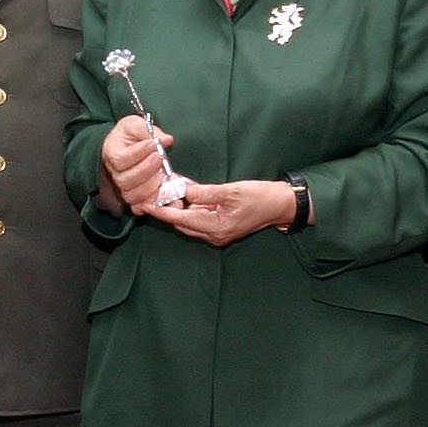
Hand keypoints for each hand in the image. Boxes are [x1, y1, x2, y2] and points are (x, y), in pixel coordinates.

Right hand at [99, 114, 171, 212]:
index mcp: (112, 153)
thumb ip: (148, 130)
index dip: (138, 153)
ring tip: (162, 174)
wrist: (127, 145)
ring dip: (150, 187)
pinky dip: (151, 203)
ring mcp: (124, 187)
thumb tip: (166, 140)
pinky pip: (138, 207)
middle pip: (125, 180)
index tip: (153, 143)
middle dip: (146, 169)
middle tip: (160, 157)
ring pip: (131, 195)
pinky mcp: (135, 197)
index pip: (120, 159)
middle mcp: (115, 173)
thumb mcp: (135, 124)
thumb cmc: (130, 134)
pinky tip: (164, 194)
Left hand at [153, 178, 297, 246]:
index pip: (181, 220)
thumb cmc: (259, 197)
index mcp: (215, 227)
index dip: (162, 212)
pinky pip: (200, 221)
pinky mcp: (222, 230)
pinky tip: (191, 196)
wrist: (280, 206)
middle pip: (183, 224)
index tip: (147, 205)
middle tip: (160, 192)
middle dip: (170, 210)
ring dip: (182, 210)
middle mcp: (214, 235)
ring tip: (174, 191)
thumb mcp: (231, 190)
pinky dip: (193, 210)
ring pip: (191, 223)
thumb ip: (206, 192)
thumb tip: (185, 192)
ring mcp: (218, 234)